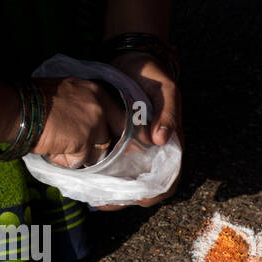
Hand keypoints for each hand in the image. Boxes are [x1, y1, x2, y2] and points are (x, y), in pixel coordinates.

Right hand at [31, 77, 126, 169]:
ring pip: (98, 151)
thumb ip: (83, 104)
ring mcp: (95, 124)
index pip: (119, 115)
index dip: (114, 130)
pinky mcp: (85, 142)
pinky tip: (54, 150)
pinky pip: (83, 161)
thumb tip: (90, 122)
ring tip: (58, 144)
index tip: (115, 141)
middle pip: (113, 135)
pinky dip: (68, 161)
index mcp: (95, 90)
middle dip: (102, 146)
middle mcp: (100, 105)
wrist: (15, 107)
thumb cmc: (31, 99)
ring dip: (80, 154)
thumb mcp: (64, 91)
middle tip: (84, 148)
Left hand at [89, 51, 183, 209]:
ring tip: (94, 198)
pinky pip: (116, 167)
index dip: (156, 192)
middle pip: (147, 186)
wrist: (133, 60)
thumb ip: (167, 114)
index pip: (169, 177)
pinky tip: (90, 182)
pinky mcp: (122, 143)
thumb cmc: (153, 75)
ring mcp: (139, 149)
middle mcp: (156, 152)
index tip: (138, 198)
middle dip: (127, 198)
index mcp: (172, 144)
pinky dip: (106, 178)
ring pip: (130, 180)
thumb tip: (161, 140)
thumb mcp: (167, 90)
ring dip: (115, 193)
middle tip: (105, 202)